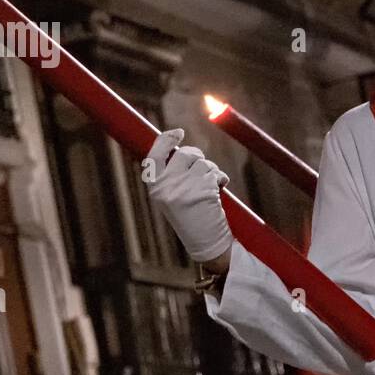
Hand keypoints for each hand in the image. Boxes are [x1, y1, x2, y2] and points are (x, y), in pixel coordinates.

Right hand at [143, 129, 233, 262]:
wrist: (204, 242)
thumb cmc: (190, 217)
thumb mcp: (171, 196)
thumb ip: (172, 174)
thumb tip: (177, 146)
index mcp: (155, 188)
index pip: (154, 156)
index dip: (166, 140)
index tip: (178, 132)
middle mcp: (166, 187)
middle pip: (184, 154)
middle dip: (197, 157)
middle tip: (203, 169)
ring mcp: (184, 189)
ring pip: (203, 163)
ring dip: (211, 171)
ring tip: (209, 187)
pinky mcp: (203, 191)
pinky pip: (215, 173)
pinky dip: (220, 179)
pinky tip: (218, 192)